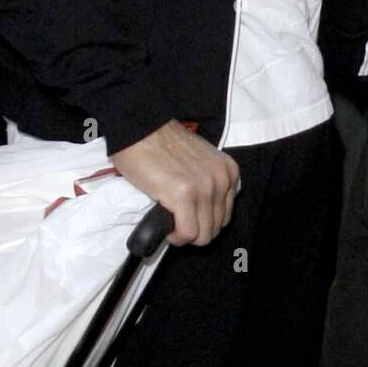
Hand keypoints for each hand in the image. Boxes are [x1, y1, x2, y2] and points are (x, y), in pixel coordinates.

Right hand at [111, 119, 239, 247]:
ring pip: (202, 235)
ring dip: (184, 234)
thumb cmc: (162, 144)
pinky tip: (165, 225)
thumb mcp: (199, 161)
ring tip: (170, 221)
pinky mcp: (184, 195)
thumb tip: (202, 215)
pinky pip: (187, 233)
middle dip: (194, 230)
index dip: (203, 221)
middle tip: (176, 220)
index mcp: (228, 171)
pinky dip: (175, 236)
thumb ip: (208, 183)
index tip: (187, 216)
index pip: (224, 216)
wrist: (139, 131)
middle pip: (214, 228)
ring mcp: (204, 188)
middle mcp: (221, 179)